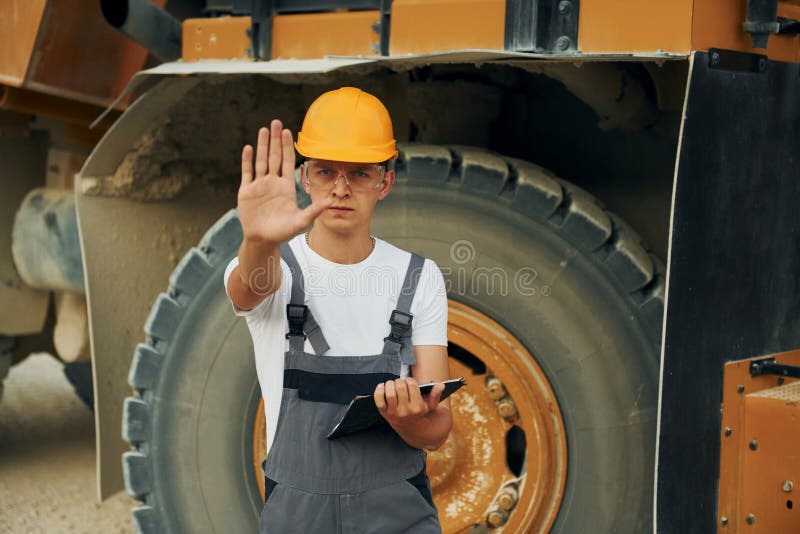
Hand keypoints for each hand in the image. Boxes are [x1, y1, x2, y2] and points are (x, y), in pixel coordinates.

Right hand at [238, 119, 332, 243]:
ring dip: (262, 145)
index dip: (287, 147)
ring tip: (264, 129)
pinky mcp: (246, 191)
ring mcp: (259, 185)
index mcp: (286, 187)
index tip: (288, 132)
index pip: (286, 162)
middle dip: (275, 140)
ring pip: (261, 161)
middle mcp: (273, 182)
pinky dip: (247, 160)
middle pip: (274, 156)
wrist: (262, 240)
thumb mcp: (301, 221)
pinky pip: (247, 172)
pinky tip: (249, 148)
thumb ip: (314, 210)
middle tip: (276, 122)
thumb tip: (331, 201)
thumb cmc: (283, 232)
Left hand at [374, 377, 444, 424]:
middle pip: (400, 386)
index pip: (412, 385)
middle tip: (401, 383)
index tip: (409, 382)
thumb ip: (435, 395)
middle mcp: (405, 411)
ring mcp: (394, 413)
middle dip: (400, 381)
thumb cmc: (419, 412)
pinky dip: (378, 391)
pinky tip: (382, 387)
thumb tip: (440, 385)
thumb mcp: (430, 405)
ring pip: (389, 392)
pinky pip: (378, 400)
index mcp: (417, 407)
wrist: (409, 427)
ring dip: (390, 384)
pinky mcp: (384, 413)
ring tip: (393, 384)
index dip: (410, 380)